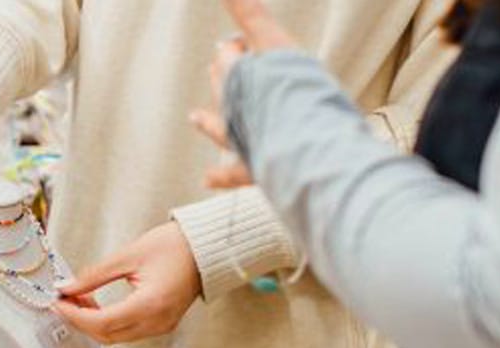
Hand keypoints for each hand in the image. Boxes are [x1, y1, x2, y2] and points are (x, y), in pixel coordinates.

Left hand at [53, 222, 200, 343]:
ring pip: (116, 337)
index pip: (102, 322)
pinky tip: (96, 304)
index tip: (58, 303)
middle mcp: (156, 322)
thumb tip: (68, 287)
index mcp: (150, 305)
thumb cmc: (175, 246)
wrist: (208, 248)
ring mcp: (161, 326)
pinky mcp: (161, 324)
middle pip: (106, 336)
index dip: (75, 316)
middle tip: (63, 300)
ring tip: (77, 299)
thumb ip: (95, 275)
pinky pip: (127, 332)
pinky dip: (108, 323)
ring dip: (93, 323)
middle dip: (80, 321)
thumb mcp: (129, 255)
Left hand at [192, 0, 297, 188]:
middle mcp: (236, 111)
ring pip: (221, 128)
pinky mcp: (252, 170)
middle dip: (223, 77)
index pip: (230, 57)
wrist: (305, 146)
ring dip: (208, 121)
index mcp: (242, 82)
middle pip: (223, 89)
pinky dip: (220, 176)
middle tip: (217, 67)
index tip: (240, 43)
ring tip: (194, 116)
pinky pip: (232, 174)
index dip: (235, 48)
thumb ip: (249, 15)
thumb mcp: (273, 45)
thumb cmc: (294, 96)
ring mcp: (243, 142)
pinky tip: (206, 179)